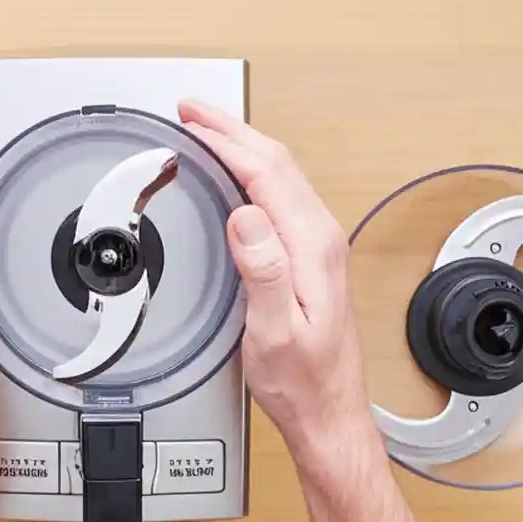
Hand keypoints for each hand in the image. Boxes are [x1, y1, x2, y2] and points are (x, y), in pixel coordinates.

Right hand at [178, 99, 375, 455]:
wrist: (329, 412)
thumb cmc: (300, 382)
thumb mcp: (272, 332)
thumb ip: (263, 270)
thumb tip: (246, 217)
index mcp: (312, 247)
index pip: (267, 172)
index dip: (226, 139)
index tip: (194, 119)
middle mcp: (322, 238)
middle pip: (277, 162)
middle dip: (232, 129)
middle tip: (192, 109)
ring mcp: (321, 245)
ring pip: (281, 175)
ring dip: (242, 146)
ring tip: (208, 130)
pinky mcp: (314, 257)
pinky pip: (282, 195)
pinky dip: (252, 172)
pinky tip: (235, 175)